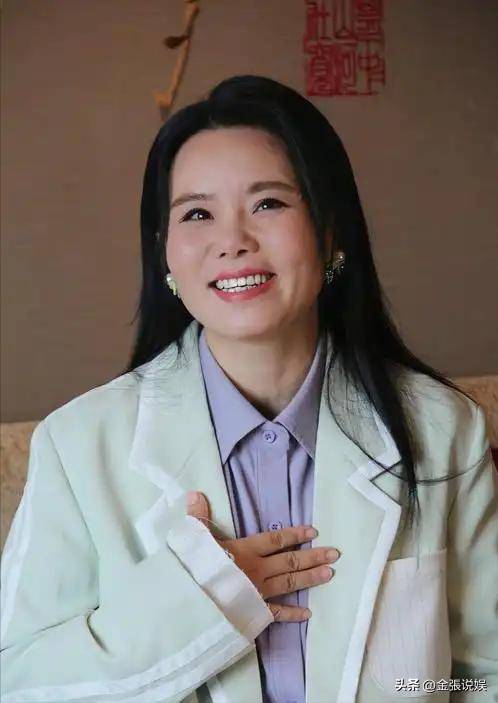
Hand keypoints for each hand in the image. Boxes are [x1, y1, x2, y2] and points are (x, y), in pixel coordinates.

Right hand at [186, 491, 339, 622]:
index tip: (313, 531)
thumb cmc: (193, 568)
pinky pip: (276, 613)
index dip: (294, 535)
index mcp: (244, 550)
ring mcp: (258, 592)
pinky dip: (292, 614)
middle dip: (313, 556)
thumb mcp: (193, 538)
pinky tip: (308, 614)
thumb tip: (195, 493)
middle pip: (290, 561)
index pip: (275, 540)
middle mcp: (257, 570)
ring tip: (330, 573)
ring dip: (310, 578)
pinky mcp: (254, 613)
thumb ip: (198, 516)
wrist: (191, 602)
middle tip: (335, 553)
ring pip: (289, 583)